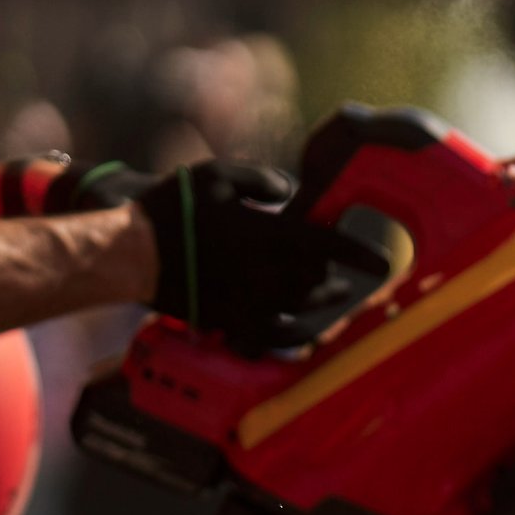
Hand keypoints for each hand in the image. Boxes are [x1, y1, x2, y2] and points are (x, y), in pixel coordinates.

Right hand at [97, 160, 381, 355]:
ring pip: (303, 308)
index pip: (329, 247)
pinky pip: (275, 338)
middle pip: (318, 280)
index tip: (385, 262)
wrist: (129, 253)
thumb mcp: (214, 176)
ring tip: (335, 294)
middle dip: (336, 275)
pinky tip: (307, 335)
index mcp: (268, 235)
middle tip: (347, 274)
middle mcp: (267, 273)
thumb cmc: (170, 208)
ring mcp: (251, 302)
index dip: (361, 254)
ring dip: (323, 301)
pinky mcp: (232, 322)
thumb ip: (259, 180)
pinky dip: (296, 337)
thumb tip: (290, 191)